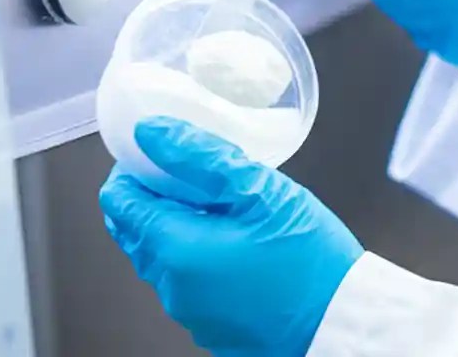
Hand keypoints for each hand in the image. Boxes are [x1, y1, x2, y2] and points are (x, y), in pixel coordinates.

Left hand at [99, 117, 362, 356]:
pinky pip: (184, 280)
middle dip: (154, 194)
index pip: (118, 199)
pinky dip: (196, 254)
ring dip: (178, 224)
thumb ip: (201, 156)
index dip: (134, 167)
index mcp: (174, 246)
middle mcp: (170, 283)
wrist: (339, 324)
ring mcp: (186, 309)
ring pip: (159, 255)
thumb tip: (154, 132)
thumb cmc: (309, 260)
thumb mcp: (262, 190)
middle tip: (196, 173)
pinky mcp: (207, 323)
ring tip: (226, 206)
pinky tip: (238, 241)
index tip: (163, 151)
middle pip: (133, 228)